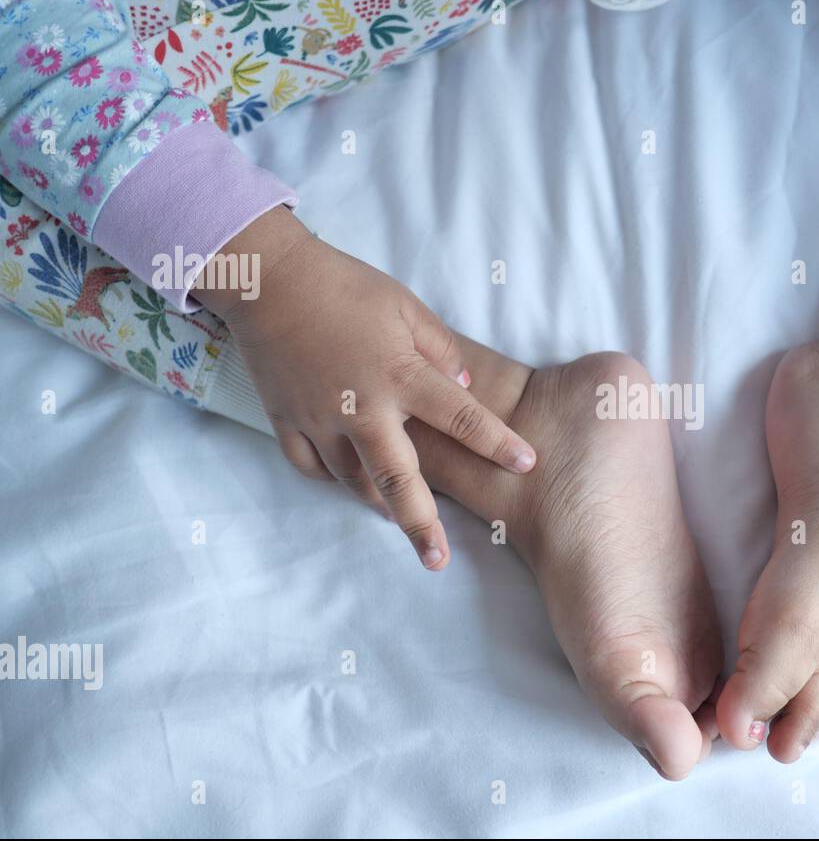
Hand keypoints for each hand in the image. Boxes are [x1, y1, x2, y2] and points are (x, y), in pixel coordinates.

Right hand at [193, 206, 535, 569]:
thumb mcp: (407, 307)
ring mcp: (319, 420)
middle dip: (421, 525)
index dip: (497, 443)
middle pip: (397, 480)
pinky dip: (333, 480)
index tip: (527, 465)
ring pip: (353, 481)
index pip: (461, 418)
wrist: (268, 280)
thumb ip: (443, 351)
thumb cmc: (346, 287)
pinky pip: (311, 467)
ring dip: (380, 505)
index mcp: (399, 375)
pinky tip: (352, 485)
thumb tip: (465, 390)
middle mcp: (361, 408)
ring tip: (403, 524)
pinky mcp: (286, 422)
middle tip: (438, 560)